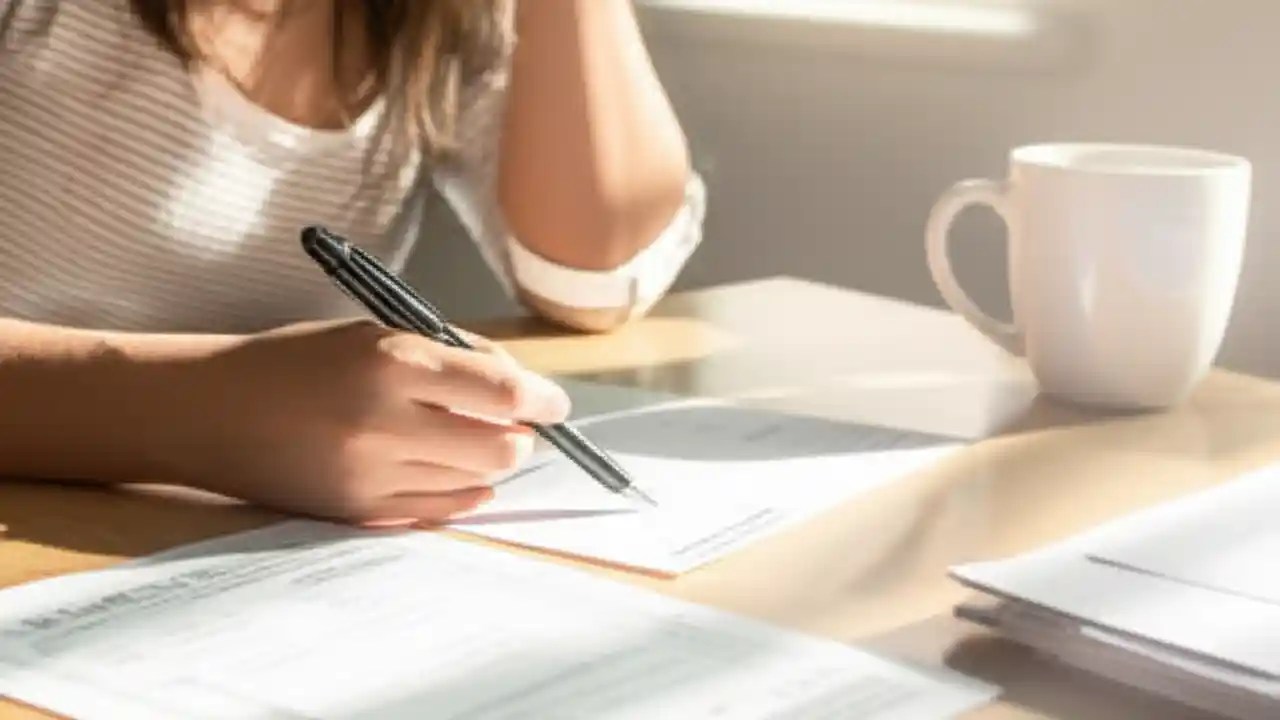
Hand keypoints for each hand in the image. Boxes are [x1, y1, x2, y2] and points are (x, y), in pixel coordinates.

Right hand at [163, 319, 569, 524]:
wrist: (210, 411)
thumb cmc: (298, 361)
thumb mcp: (374, 334)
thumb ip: (450, 359)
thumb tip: (520, 389)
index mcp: (390, 361)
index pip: (500, 390)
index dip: (542, 399)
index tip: (556, 403)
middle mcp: (384, 422)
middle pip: (500, 445)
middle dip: (521, 435)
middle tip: (515, 424)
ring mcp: (370, 474)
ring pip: (477, 481)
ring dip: (490, 462)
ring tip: (470, 441)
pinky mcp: (357, 512)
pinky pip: (440, 512)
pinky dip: (464, 493)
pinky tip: (460, 475)